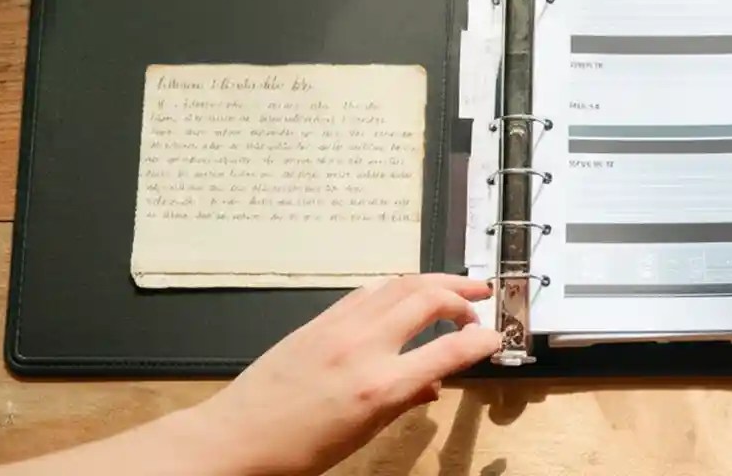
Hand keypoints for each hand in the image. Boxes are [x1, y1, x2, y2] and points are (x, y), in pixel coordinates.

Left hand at [183, 274, 499, 475]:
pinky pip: (369, 291)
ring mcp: (339, 327)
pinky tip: (405, 295)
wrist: (235, 438)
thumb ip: (403, 402)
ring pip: (399, 284)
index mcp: (379, 387)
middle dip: (462, 295)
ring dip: (433, 281)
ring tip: (454, 288)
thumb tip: (431, 384)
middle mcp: (363, 348)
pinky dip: (397, 287)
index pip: (449, 350)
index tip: (495, 337)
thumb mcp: (362, 434)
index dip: (482, 339)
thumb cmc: (296, 450)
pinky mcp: (320, 320)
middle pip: (428, 298)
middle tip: (481, 302)